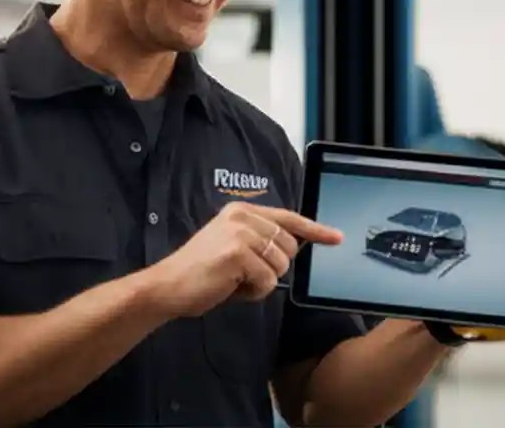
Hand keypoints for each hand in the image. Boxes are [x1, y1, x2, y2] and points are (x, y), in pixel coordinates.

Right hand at [143, 202, 342, 318]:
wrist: (168, 285)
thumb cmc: (201, 272)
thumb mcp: (233, 246)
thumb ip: (261, 242)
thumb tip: (295, 248)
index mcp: (241, 211)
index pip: (288, 218)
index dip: (314, 230)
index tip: (336, 237)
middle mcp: (243, 216)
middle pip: (289, 247)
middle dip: (274, 268)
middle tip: (244, 274)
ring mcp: (241, 233)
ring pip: (280, 266)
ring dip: (261, 282)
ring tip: (233, 280)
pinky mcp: (238, 253)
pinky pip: (267, 281)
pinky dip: (253, 292)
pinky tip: (231, 287)